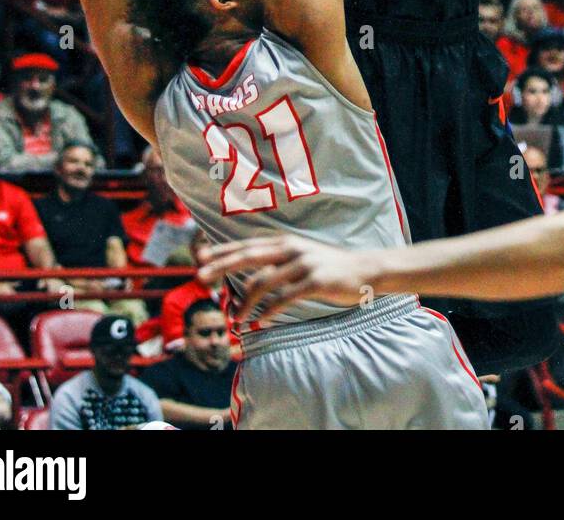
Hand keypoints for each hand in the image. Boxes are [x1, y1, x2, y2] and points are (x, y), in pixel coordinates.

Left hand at [198, 234, 375, 324]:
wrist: (364, 270)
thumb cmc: (328, 266)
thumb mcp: (300, 257)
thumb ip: (277, 263)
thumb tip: (251, 276)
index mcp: (284, 242)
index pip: (247, 245)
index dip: (223, 250)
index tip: (200, 257)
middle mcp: (290, 248)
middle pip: (248, 257)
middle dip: (221, 266)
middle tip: (200, 277)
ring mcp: (302, 264)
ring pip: (263, 282)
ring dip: (244, 302)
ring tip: (234, 319)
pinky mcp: (314, 281)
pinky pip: (284, 298)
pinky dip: (269, 311)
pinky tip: (259, 321)